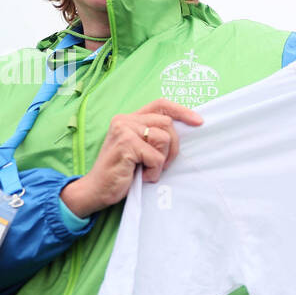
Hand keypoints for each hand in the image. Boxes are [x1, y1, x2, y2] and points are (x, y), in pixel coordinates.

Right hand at [61, 99, 203, 216]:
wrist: (97, 190)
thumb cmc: (122, 172)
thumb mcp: (140, 149)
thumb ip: (153, 136)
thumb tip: (186, 130)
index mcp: (129, 119)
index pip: (160, 104)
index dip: (181, 111)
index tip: (198, 121)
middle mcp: (125, 120)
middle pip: (167, 124)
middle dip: (172, 147)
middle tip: (161, 164)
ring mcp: (124, 130)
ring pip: (164, 139)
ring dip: (161, 161)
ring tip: (147, 170)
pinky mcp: (126, 144)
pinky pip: (156, 157)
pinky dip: (154, 171)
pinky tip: (142, 175)